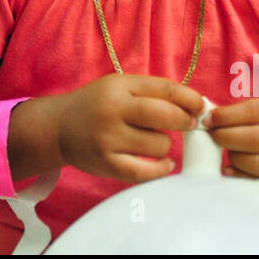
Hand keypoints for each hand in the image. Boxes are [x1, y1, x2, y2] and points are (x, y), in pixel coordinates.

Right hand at [49, 74, 202, 182]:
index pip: (166, 89)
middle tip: (187, 124)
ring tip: (154, 141)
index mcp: (119, 87)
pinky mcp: (107, 164)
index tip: (200, 106)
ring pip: (160, 145)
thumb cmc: (97, 105)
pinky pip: (146, 172)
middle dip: (185, 121)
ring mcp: (109, 139)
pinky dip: (161, 168)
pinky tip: (164, 163)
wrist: (58, 127)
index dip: (190, 99)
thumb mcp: (119, 86)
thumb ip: (153, 92)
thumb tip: (196, 106)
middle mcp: (113, 111)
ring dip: (165, 145)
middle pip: (166, 116)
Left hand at [204, 97, 258, 177]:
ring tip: (229, 150)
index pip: (253, 112)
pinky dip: (237, 173)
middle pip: (254, 138)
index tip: (209, 120)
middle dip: (225, 136)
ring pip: (255, 162)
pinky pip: (254, 180)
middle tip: (213, 135)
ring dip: (234, 156)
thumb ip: (237, 112)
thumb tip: (209, 118)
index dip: (226, 116)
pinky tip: (230, 168)